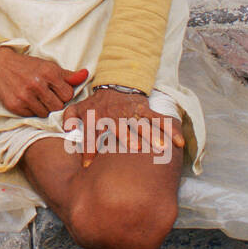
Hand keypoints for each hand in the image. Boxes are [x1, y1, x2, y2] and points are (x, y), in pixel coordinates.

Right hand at [0, 47, 88, 117]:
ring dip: (43, 108)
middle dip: (55, 103)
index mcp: (48, 72)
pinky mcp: (15, 106)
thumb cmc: (27, 66)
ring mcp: (25, 96)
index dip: (64, 94)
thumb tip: (86, 75)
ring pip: (45, 113)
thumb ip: (68, 74)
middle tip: (47, 96)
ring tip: (37, 98)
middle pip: (58, 106)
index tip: (57, 90)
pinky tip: (28, 101)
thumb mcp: (48, 66)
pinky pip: (32, 116)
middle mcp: (37, 84)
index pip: (68, 95)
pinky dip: (32, 110)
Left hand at [62, 87, 184, 166]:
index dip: (88, 150)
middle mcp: (115, 116)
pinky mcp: (146, 111)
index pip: (91, 134)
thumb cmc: (96, 102)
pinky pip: (160, 120)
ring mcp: (132, 113)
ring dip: (151, 136)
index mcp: (97, 117)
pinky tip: (180, 142)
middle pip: (121, 128)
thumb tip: (67, 130)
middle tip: (134, 149)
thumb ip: (69, 118)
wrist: (116, 82)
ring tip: (160, 149)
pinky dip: (171, 130)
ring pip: (143, 125)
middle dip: (126, 138)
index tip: (88, 166)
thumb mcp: (78, 107)